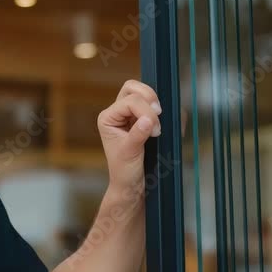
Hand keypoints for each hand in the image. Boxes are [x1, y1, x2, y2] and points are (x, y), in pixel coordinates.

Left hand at [97, 80, 161, 196]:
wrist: (132, 184)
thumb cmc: (124, 170)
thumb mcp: (129, 153)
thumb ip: (137, 135)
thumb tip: (149, 120)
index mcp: (108, 118)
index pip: (129, 101)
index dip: (144, 111)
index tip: (155, 130)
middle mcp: (117, 113)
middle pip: (133, 88)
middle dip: (149, 98)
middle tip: (158, 115)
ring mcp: (130, 115)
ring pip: (143, 93)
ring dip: (155, 104)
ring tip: (159, 125)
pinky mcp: (143, 119)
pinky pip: (155, 106)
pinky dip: (162, 112)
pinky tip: (164, 126)